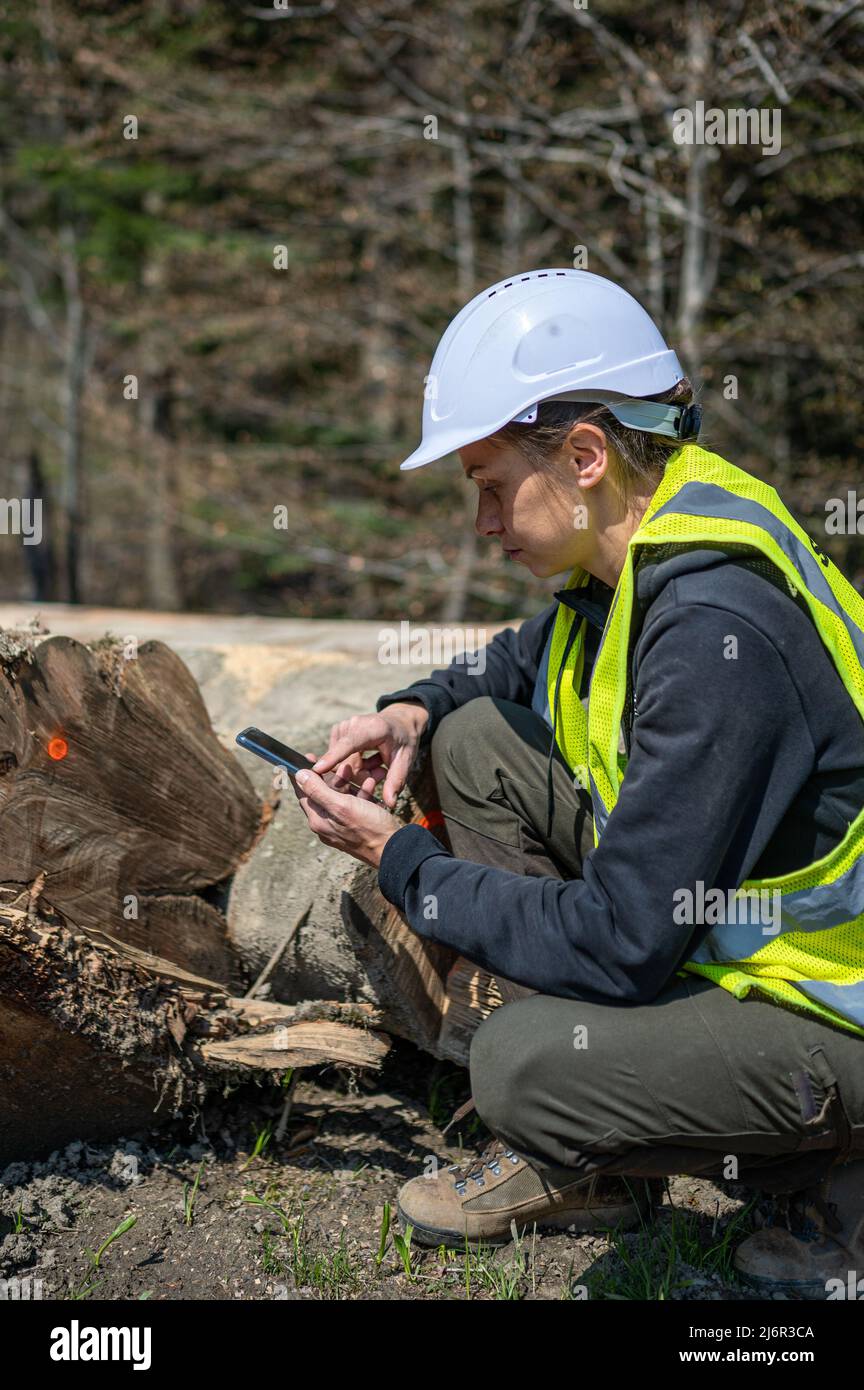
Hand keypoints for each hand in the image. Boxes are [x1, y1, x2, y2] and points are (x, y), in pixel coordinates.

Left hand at [291, 766, 402, 868]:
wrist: (394, 849)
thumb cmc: (369, 828)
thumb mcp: (342, 805)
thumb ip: (318, 790)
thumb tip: (299, 775)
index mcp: (318, 820)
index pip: (303, 793)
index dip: (304, 774)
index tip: (308, 757)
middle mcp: (326, 824)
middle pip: (323, 793)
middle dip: (334, 777)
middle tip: (344, 764)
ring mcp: (340, 826)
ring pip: (341, 797)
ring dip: (350, 783)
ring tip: (362, 773)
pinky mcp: (355, 826)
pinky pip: (353, 805)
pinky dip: (361, 794)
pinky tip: (370, 785)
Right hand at [311, 703, 428, 809]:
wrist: (399, 722)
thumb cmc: (404, 740)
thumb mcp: (405, 760)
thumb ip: (396, 780)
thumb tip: (390, 803)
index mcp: (372, 728)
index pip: (349, 744)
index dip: (333, 757)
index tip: (317, 770)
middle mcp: (352, 724)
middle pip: (344, 761)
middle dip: (360, 776)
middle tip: (381, 773)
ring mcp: (343, 728)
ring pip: (340, 763)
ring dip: (357, 772)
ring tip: (378, 765)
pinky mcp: (337, 733)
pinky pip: (339, 759)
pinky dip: (353, 766)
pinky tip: (370, 762)